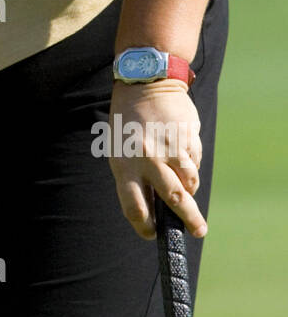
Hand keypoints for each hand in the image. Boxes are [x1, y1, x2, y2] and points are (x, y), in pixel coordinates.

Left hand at [107, 79, 205, 240]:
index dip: (144, 227)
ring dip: (190, 191)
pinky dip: (191, 166)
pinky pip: (194, 162)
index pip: (135, 208)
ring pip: (189, 182)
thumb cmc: (126, 123)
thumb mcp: (118, 150)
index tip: (153, 234)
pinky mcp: (186, 138)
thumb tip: (154, 209)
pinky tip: (182, 155)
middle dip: (188, 220)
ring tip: (188, 191)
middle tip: (198, 231)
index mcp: (123, 165)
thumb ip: (132, 178)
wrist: (144, 83)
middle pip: (172, 200)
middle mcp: (147, 160)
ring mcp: (169, 149)